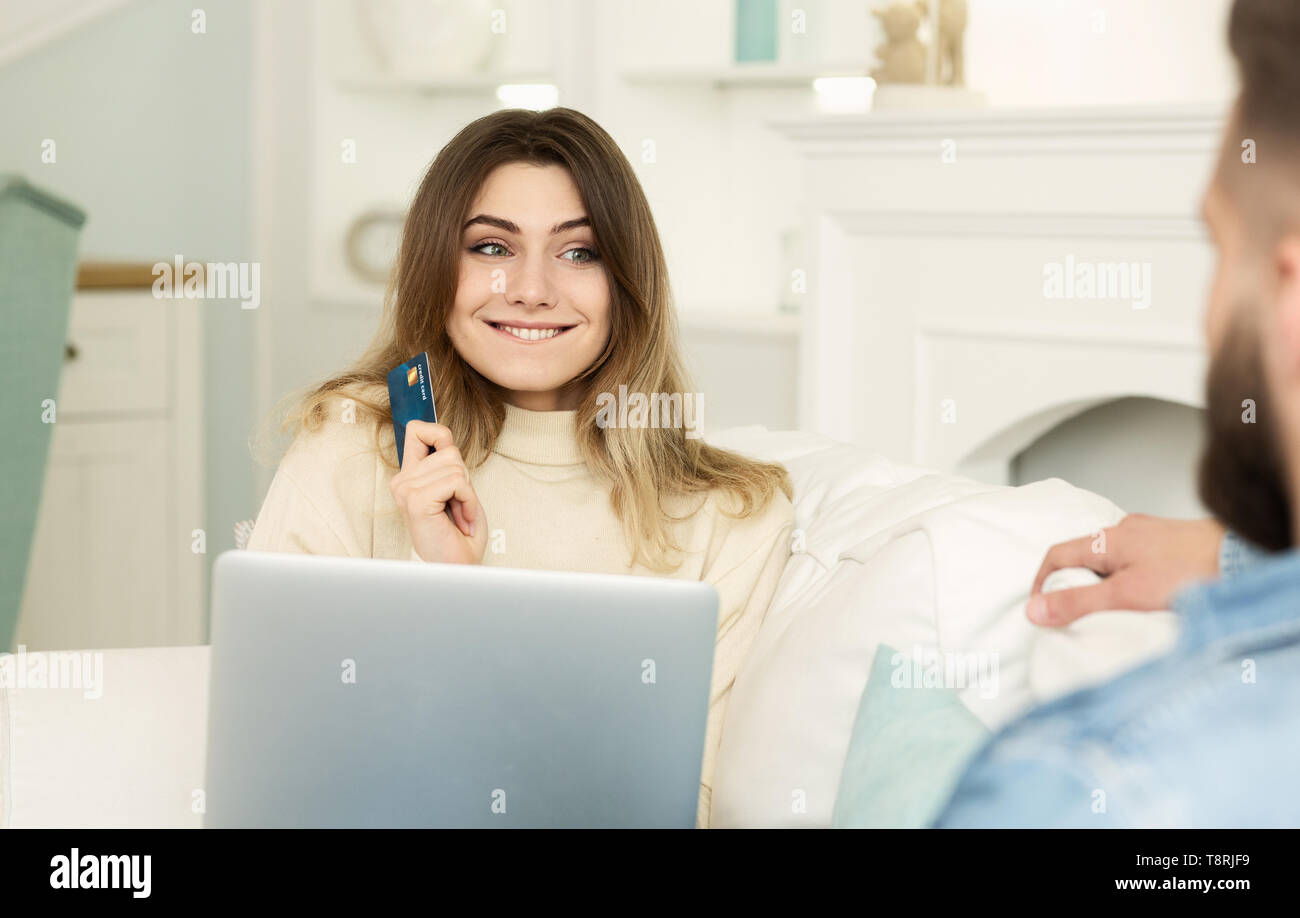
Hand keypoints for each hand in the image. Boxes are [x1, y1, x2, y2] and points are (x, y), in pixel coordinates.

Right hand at [389, 420, 487, 564]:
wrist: (457, 566)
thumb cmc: (459, 533)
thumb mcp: (457, 488)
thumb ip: (448, 461)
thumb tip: (443, 435)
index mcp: (410, 476)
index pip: (419, 429)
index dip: (441, 436)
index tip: (452, 463)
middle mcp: (402, 481)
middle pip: (448, 449)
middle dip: (465, 477)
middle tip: (459, 505)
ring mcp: (406, 490)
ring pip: (455, 465)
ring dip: (467, 492)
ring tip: (459, 514)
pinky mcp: (415, 501)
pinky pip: (456, 482)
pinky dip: (467, 500)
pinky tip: (460, 518)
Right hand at [1026, 514, 1225, 626]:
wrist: (1242, 558)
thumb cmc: (1188, 572)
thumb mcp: (1124, 595)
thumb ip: (1078, 603)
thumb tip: (1034, 611)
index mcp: (1107, 539)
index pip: (1056, 555)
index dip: (1041, 581)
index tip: (1040, 607)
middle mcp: (1125, 530)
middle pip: (1081, 554)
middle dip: (1069, 581)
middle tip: (1071, 611)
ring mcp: (1150, 535)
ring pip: (1109, 556)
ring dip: (1099, 579)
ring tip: (1106, 606)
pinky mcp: (1171, 544)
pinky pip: (1134, 558)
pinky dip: (1124, 576)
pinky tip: (1139, 593)